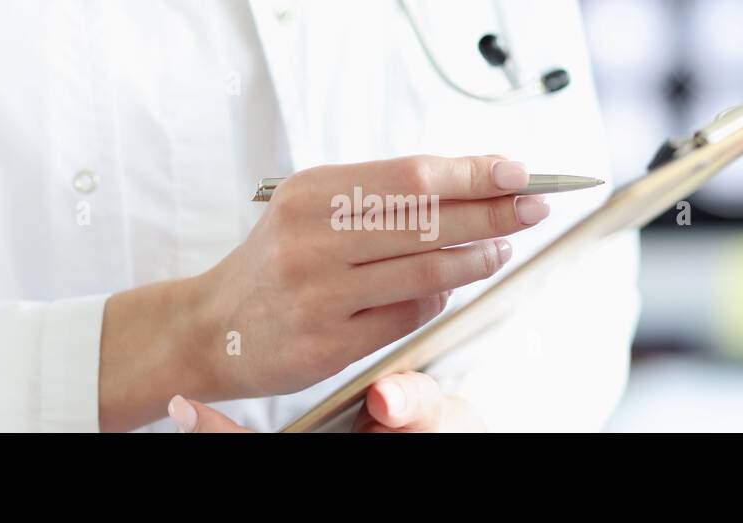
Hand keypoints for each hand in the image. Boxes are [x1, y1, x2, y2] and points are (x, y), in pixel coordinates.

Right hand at [98, 155, 549, 430]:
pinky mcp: (328, 342)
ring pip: (425, 271)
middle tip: (532, 207)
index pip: (410, 175)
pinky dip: (438, 297)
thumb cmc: (275, 264)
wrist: (210, 327)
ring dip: (476, 259)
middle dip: (491, 212)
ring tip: (501, 248)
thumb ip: (379, 199)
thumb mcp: (311, 211)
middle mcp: (312, 238)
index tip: (516, 171)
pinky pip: (407, 315)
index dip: (471, 173)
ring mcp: (319, 293)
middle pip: (426, 220)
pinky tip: (451, 286)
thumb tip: (470, 188)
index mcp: (311, 194)